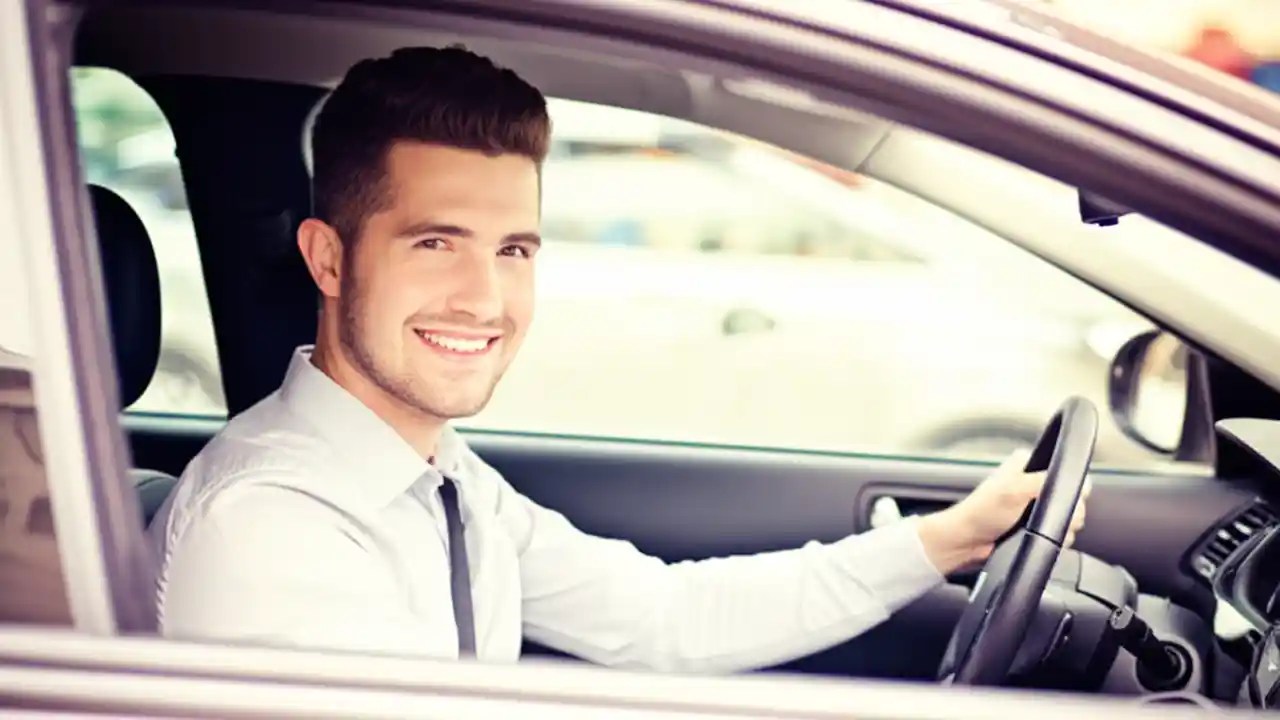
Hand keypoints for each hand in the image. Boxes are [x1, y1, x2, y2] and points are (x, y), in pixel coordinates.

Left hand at [916, 449, 1089, 574]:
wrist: (967, 542)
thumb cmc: (981, 513)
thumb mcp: (1014, 489)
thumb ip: (1045, 481)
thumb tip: (1076, 482)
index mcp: (1026, 465)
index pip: (1065, 469)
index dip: (1070, 486)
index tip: (1064, 499)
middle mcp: (1033, 482)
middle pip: (1071, 496)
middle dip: (1067, 511)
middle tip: (1047, 517)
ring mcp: (1035, 506)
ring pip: (1068, 516)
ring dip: (1062, 527)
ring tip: (1039, 530)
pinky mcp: (1035, 525)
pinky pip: (1058, 531)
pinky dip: (1055, 538)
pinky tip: (1041, 539)